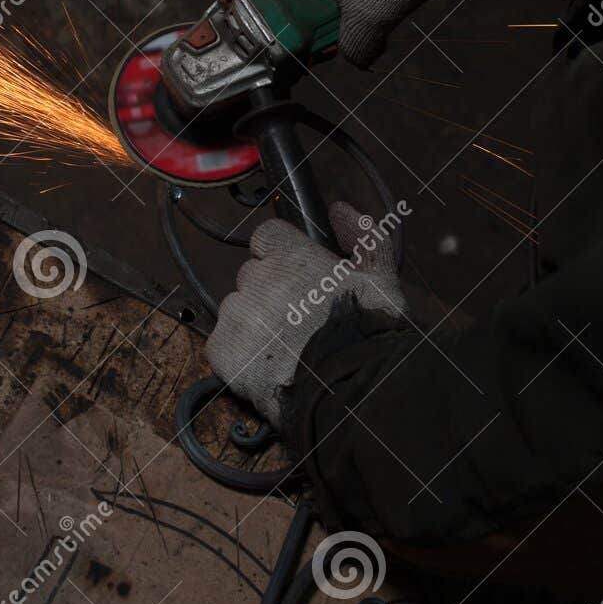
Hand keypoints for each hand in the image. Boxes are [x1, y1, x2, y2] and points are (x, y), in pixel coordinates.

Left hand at [206, 202, 405, 427]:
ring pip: (236, 311)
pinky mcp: (224, 352)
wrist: (352, 393)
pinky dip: (239, 355)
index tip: (295, 277)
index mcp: (291, 256)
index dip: (280, 257)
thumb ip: (361, 237)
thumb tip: (341, 211)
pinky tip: (267, 367)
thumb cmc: (368, 337)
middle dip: (269, 294)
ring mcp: (237, 315)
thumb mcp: (381, 278)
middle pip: (251, 277)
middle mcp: (258, 280)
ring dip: (253, 325)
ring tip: (285, 350)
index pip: (266, 237)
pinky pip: (222, 345)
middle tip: (297, 322)